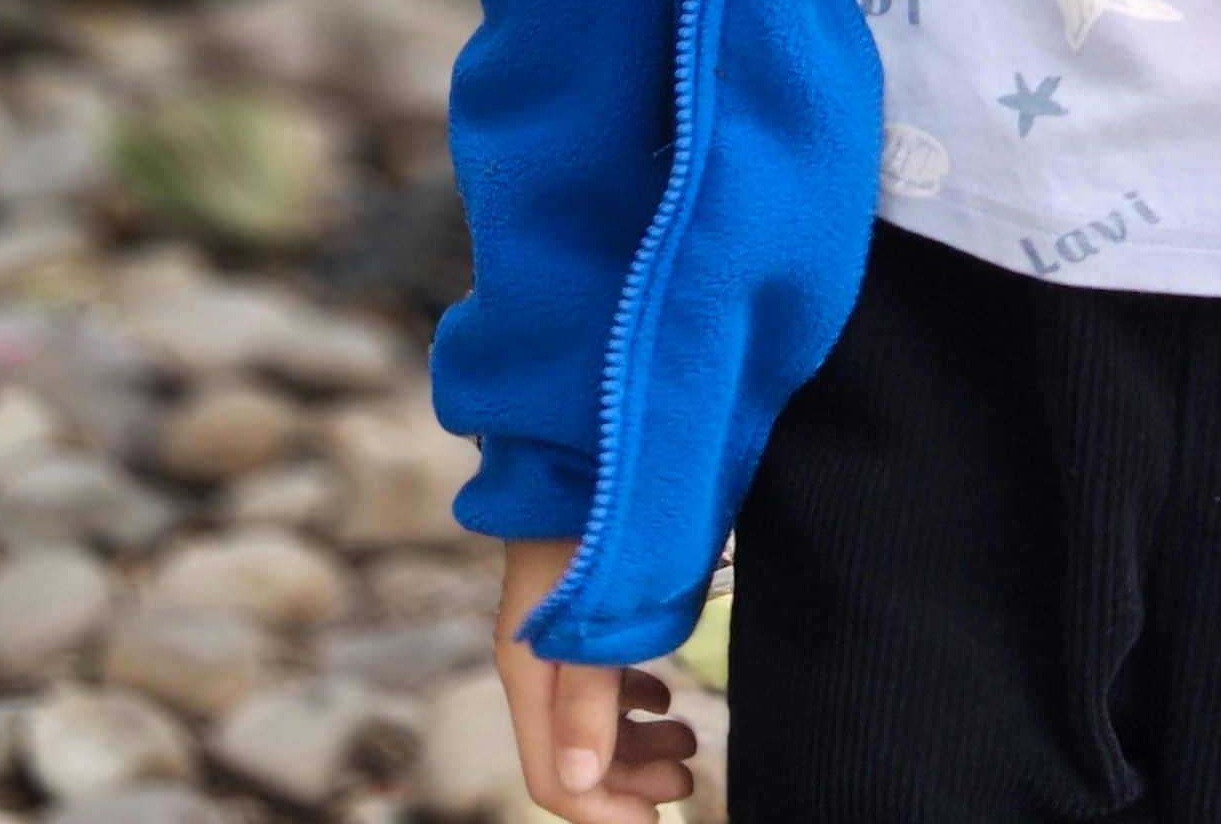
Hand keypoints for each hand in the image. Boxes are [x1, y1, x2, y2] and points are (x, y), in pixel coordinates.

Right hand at [495, 539, 695, 817]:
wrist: (584, 436)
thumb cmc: (596, 517)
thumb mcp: (595, 611)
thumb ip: (588, 699)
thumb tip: (581, 781)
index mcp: (531, 672)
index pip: (555, 779)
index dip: (604, 813)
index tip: (660, 822)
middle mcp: (537, 662)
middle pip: (577, 758)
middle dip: (631, 782)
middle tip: (689, 775)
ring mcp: (557, 636)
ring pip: (592, 722)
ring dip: (637, 746)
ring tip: (688, 742)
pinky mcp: (578, 610)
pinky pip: (600, 682)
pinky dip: (634, 703)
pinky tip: (663, 697)